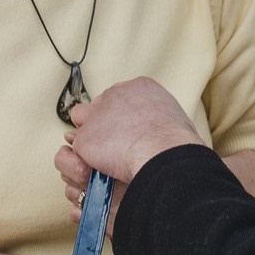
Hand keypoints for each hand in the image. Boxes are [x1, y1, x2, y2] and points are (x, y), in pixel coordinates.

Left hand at [64, 76, 204, 183]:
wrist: (164, 153)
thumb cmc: (175, 143)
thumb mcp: (172, 116)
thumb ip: (156, 114)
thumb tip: (155, 127)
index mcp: (139, 87)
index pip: (119, 95)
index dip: (120, 114)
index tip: (126, 128)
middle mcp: (115, 95)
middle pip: (98, 104)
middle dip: (102, 122)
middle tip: (114, 143)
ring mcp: (97, 115)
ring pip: (80, 119)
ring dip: (89, 135)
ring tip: (102, 154)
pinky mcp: (85, 138)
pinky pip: (79, 150)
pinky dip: (87, 160)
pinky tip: (102, 168)